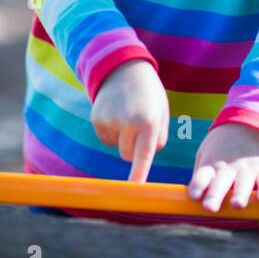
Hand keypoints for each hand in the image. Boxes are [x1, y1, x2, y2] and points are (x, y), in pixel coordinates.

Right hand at [91, 60, 168, 182]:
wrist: (123, 67)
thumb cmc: (149, 94)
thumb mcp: (162, 112)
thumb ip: (158, 138)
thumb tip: (142, 158)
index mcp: (148, 121)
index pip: (143, 155)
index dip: (138, 174)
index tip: (135, 190)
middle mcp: (127, 122)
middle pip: (128, 155)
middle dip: (134, 147)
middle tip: (139, 124)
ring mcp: (109, 121)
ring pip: (117, 147)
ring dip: (123, 137)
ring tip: (127, 113)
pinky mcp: (97, 120)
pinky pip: (107, 139)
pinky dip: (112, 132)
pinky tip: (116, 113)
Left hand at [188, 123, 258, 210]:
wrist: (248, 125)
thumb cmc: (221, 149)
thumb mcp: (205, 155)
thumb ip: (201, 177)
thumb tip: (195, 200)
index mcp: (210, 166)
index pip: (201, 177)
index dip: (197, 185)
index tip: (194, 195)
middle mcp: (228, 169)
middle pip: (220, 183)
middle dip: (215, 195)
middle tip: (210, 207)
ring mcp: (247, 170)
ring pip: (244, 184)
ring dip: (240, 194)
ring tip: (237, 204)